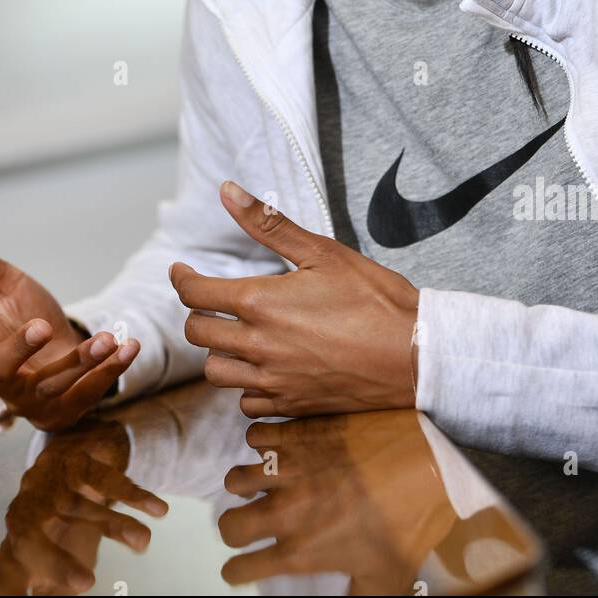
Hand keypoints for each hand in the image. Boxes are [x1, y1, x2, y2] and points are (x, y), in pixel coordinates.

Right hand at [0, 217, 139, 431]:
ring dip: (80, 362)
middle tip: (41, 326)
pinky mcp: (66, 407)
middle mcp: (2, 376)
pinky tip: (129, 347)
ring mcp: (34, 396)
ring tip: (107, 338)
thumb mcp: (4, 283)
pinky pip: (89, 393)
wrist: (60, 349)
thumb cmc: (24, 316)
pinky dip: (111, 371)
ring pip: (52, 385)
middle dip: (20, 350)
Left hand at [0, 420, 167, 594]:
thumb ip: (53, 582)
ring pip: (74, 504)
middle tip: (85, 585)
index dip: (15, 590)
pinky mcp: (75, 459)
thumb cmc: (64, 513)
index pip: (10, 569)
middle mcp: (26, 507)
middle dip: (53, 562)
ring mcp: (48, 481)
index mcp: (20, 537)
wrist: (79, 449)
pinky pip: (102, 477)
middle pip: (26, 537)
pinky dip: (131, 493)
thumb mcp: (56, 552)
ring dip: (110, 522)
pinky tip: (157, 509)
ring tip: (142, 541)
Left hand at [169, 182, 419, 417]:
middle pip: (198, 333)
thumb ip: (267, 223)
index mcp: (261, 303)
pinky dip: (246, 385)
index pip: (195, 294)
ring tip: (237, 335)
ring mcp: (274, 381)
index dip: (181, 279)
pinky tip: (264, 368)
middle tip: (211, 300)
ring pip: (216, 372)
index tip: (181, 271)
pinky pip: (247, 402)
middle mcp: (259, 346)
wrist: (417, 355)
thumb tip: (226, 191)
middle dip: (198, 313)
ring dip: (219, 351)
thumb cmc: (374, 298)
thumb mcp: (322, 251)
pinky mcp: (291, 407)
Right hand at [218, 411, 457, 593]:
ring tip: (262, 483)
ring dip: (246, 485)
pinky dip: (261, 442)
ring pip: (235, 479)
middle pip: (228, 526)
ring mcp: (288, 468)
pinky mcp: (296, 432)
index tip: (240, 566)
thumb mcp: (385, 577)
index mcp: (301, 550)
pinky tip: (277, 448)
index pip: (243, 568)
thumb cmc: (409, 521)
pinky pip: (255, 435)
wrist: (424, 462)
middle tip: (248, 525)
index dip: (237, 570)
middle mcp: (285, 511)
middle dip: (233, 530)